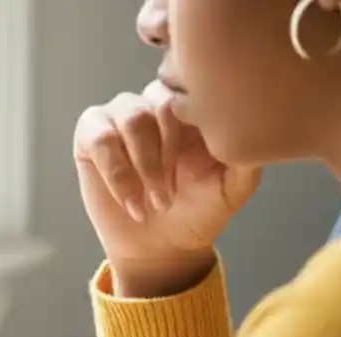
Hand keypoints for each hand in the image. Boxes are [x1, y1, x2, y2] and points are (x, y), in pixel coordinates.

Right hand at [74, 81, 260, 297]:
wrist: (161, 247)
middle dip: (169, 151)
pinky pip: (100, 137)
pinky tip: (132, 202)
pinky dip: (117, 174)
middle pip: (160, 99)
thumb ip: (246, 153)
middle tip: (173, 193)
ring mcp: (120, 116)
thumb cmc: (200, 211)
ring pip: (131, 117)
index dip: (194, 120)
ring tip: (155, 202)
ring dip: (145, 165)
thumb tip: (250, 121)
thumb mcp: (234, 185)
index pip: (192, 85)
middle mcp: (155, 104)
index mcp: (192, 108)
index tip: (200, 161)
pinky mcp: (91, 136)